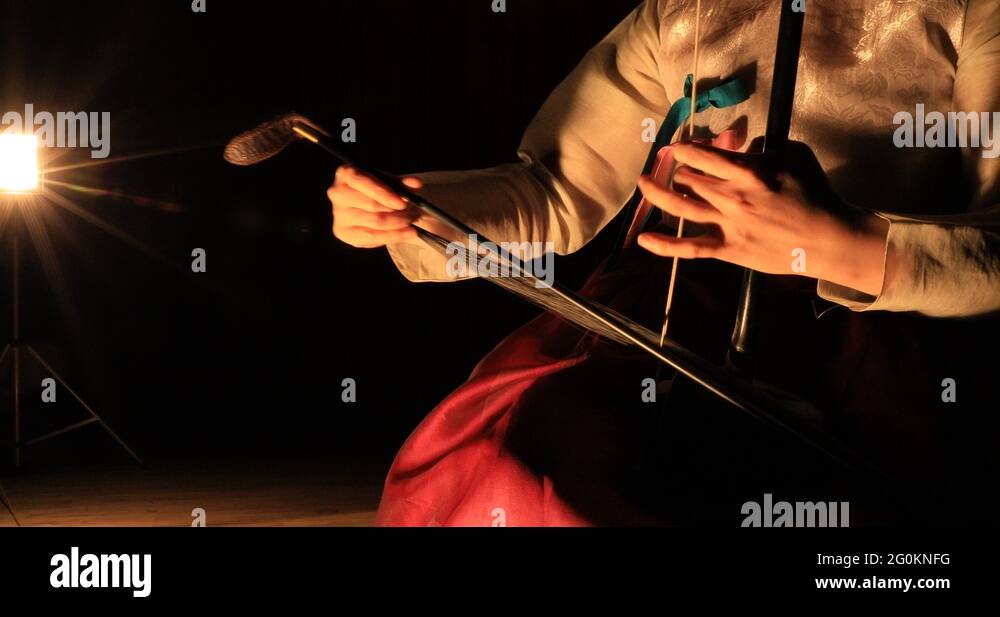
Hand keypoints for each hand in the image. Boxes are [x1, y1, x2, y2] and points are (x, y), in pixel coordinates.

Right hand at [327, 166, 422, 247]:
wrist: (369, 207)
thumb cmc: (379, 190)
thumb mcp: (391, 183)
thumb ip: (403, 183)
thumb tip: (415, 183)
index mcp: (346, 173)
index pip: (362, 182)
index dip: (384, 193)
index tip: (403, 203)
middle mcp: (337, 193)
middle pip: (371, 205)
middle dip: (396, 211)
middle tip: (413, 214)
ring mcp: (338, 214)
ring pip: (374, 222)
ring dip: (398, 224)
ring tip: (411, 222)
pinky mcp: (343, 232)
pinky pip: (372, 237)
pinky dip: (393, 236)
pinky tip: (407, 233)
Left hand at [636, 141, 889, 295]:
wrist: (827, 238)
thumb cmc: (813, 194)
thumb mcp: (794, 156)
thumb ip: (764, 147)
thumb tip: (744, 145)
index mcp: (747, 172)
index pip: (703, 155)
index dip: (685, 148)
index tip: (679, 146)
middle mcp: (731, 196)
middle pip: (689, 178)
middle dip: (679, 170)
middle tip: (674, 169)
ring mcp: (727, 224)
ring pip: (681, 207)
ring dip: (657, 193)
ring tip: (644, 183)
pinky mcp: (727, 249)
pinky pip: (689, 248)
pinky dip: (664, 245)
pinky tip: (643, 239)